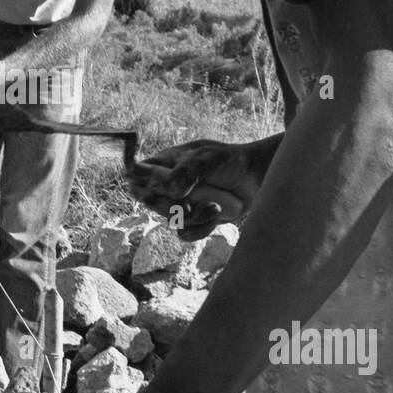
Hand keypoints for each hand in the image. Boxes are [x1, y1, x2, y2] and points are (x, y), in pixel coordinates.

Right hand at [129, 136, 276, 241]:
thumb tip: (171, 190)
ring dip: (193, 217)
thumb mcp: (207, 159)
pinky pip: (185, 234)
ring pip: (170, 219)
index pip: (136, 175)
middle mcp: (167, 184)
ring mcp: (180, 203)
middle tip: (188, 206)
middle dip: (170, 206)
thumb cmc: (229, 161)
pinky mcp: (194, 221)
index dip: (142, 184)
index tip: (161, 189)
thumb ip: (186, 172)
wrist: (255, 178)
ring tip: (215, 206)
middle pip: (149, 202)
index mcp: (163, 163)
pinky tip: (217, 214)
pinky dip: (201, 228)